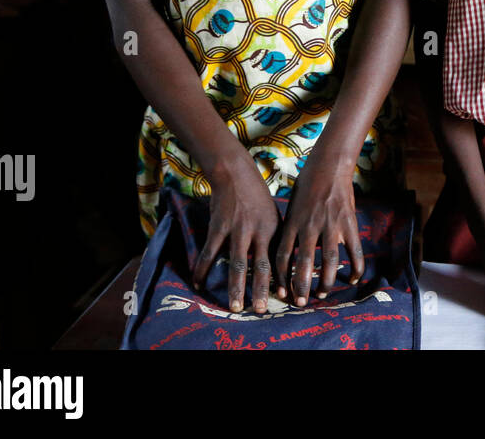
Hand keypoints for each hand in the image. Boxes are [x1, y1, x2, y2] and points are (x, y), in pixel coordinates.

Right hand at [193, 152, 280, 312]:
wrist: (236, 174)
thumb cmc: (258, 198)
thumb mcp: (275, 215)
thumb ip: (276, 238)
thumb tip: (283, 262)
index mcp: (274, 229)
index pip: (280, 259)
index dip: (282, 279)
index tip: (285, 298)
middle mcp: (258, 231)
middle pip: (261, 265)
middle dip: (262, 290)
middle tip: (261, 310)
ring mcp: (237, 230)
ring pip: (237, 264)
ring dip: (236, 287)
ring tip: (234, 306)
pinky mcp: (218, 227)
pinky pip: (210, 253)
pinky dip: (203, 269)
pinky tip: (199, 283)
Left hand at [275, 153, 363, 306]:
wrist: (329, 166)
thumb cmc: (308, 185)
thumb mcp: (292, 207)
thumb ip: (291, 229)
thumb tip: (286, 252)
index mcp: (292, 223)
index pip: (283, 256)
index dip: (281, 278)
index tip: (282, 293)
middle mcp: (309, 226)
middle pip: (303, 264)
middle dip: (301, 287)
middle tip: (300, 303)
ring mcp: (330, 225)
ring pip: (327, 261)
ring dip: (325, 281)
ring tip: (322, 294)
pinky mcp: (349, 223)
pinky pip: (354, 250)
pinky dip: (355, 267)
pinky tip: (351, 279)